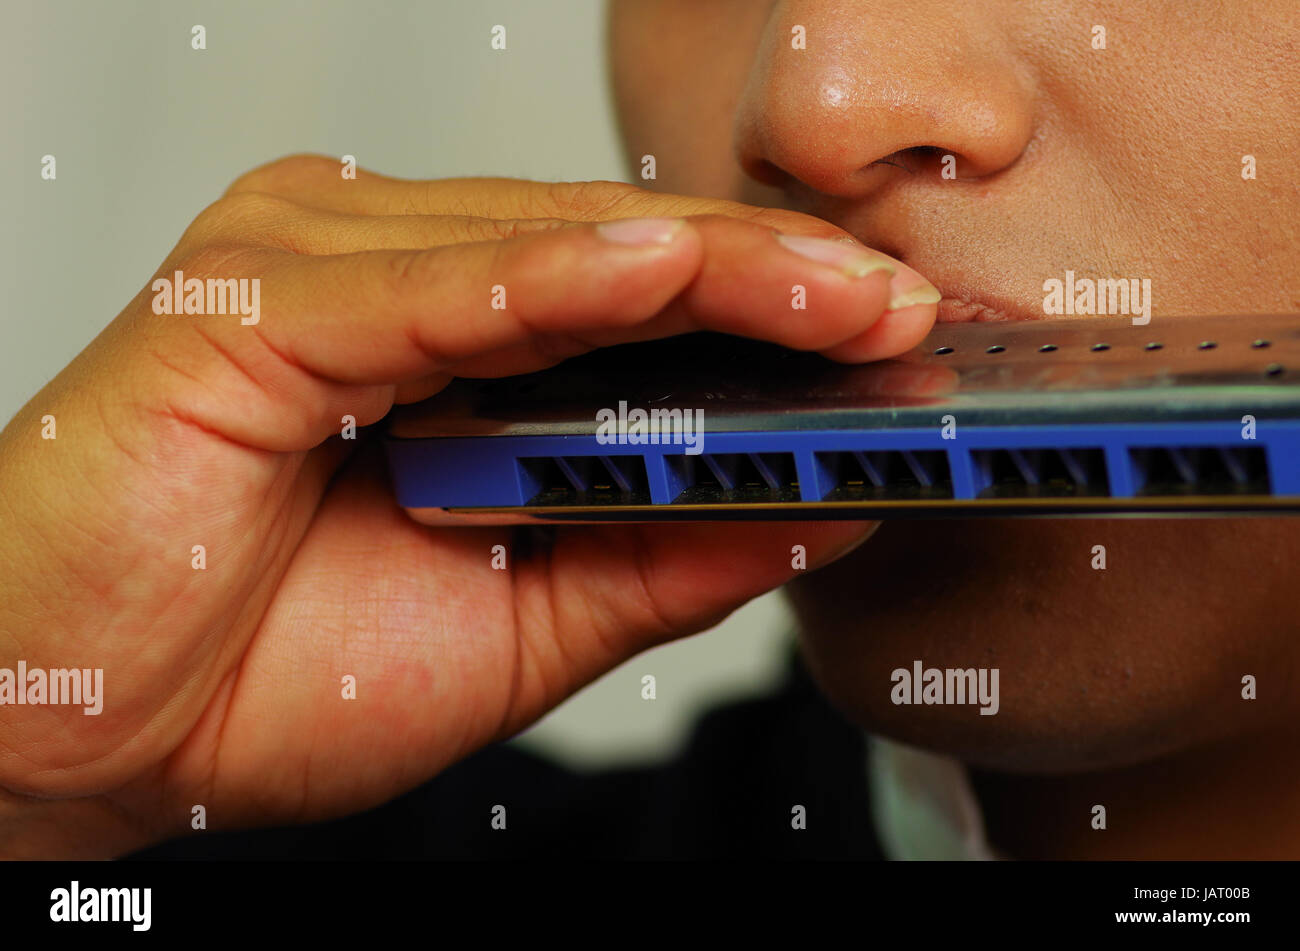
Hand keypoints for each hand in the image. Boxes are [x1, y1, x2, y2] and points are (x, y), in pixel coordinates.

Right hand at [0, 155, 938, 856]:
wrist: (88, 734)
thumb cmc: (275, 670)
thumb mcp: (527, 627)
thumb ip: (665, 556)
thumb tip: (817, 505)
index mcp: (456, 342)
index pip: (651, 301)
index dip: (783, 316)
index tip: (906, 347)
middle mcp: (392, 280)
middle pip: (620, 254)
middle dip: (777, 285)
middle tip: (912, 311)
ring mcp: (317, 274)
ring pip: (544, 247)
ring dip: (708, 269)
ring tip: (846, 299)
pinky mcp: (248, 308)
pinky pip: (427, 286)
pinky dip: (547, 278)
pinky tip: (661, 272)